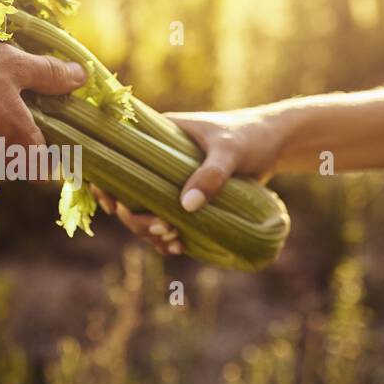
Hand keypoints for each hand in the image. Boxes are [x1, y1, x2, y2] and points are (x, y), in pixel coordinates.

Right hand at [94, 107, 287, 253]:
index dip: (107, 185)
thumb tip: (186, 206)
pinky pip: (166, 219)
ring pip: (145, 211)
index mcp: (157, 136)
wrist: (276, 144)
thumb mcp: (230, 151)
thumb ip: (210, 175)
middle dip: (136, 219)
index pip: (117, 160)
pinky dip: (166, 236)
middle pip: (128, 194)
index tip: (114, 207)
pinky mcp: (187, 197)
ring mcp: (170, 180)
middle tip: (162, 229)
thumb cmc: (250, 136)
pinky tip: (177, 247)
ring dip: (150, 231)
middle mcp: (157, 160)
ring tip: (172, 242)